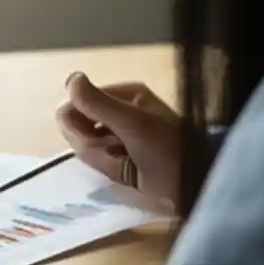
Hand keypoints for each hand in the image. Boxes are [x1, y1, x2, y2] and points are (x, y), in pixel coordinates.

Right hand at [56, 73, 180, 204]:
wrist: (192, 186)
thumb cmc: (167, 151)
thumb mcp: (133, 124)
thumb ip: (98, 103)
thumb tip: (71, 78)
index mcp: (124, 95)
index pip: (76, 103)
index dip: (78, 125)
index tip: (95, 139)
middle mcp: (118, 111)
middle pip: (79, 126)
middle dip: (94, 145)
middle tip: (119, 152)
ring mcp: (117, 134)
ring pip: (86, 146)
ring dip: (103, 159)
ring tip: (128, 163)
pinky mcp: (119, 154)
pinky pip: (96, 159)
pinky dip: (108, 168)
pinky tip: (127, 171)